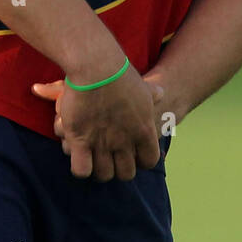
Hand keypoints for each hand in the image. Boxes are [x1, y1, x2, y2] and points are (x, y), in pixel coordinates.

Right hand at [32, 64, 164, 181]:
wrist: (97, 67)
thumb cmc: (120, 74)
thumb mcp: (143, 87)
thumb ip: (152, 95)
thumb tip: (161, 93)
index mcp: (144, 132)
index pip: (149, 161)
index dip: (140, 160)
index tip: (132, 153)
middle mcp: (125, 142)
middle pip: (126, 174)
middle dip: (118, 169)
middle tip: (110, 157)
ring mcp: (103, 144)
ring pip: (103, 175)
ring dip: (98, 170)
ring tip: (92, 158)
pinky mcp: (80, 140)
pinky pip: (82, 170)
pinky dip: (81, 168)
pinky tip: (79, 156)